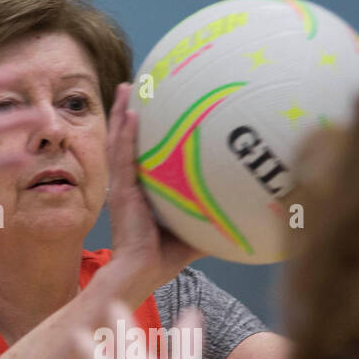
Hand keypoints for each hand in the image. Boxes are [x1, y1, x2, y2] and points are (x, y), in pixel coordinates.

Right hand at [103, 82, 203, 299]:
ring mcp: (121, 186)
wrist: (141, 272)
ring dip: (121, 114)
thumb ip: (209, 218)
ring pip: (118, 141)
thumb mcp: (191, 233)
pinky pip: (123, 156)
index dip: (139, 132)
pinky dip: (126, 133)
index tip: (147, 108)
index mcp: (140, 192)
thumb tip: (240, 212)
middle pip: (125, 140)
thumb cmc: (163, 259)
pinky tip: (131, 112)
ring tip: (126, 88)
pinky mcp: (120, 191)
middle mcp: (127, 185)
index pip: (138, 155)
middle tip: (134, 87)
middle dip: (127, 113)